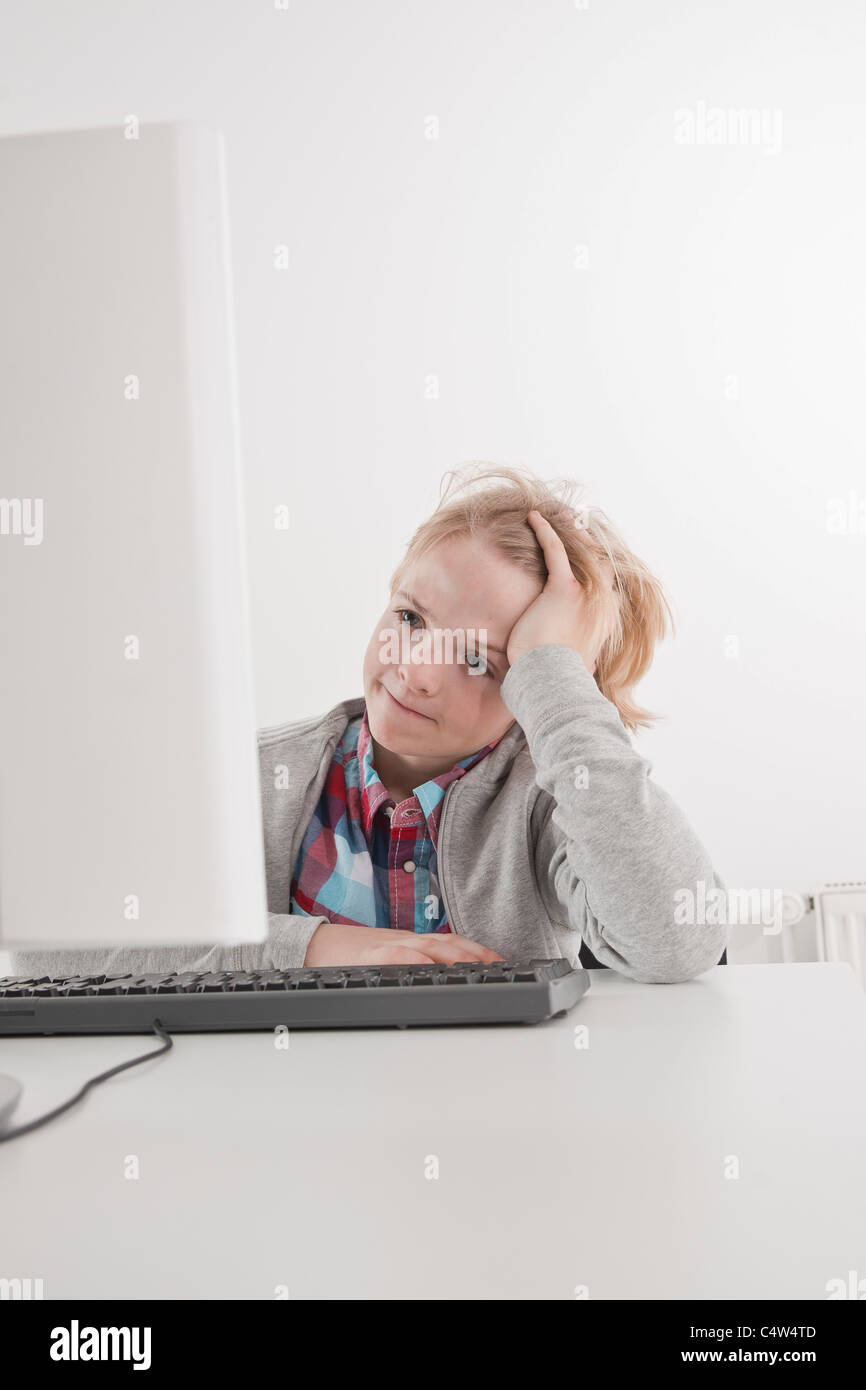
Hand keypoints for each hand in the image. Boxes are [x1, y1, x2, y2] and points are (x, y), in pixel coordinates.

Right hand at [304, 921, 504, 966]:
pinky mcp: (373, 957)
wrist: (316, 945)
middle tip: (500, 968)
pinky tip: (434, 970)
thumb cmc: (352, 955)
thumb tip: (441, 981)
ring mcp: (391, 947)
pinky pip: (400, 957)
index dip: (478, 950)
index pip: (452, 942)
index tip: (501, 962)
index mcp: (411, 942)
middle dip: (477, 955)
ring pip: (431, 947)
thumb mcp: (388, 957)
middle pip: (449, 943)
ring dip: (458, 957)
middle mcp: (406, 941)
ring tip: (479, 968)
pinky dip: (419, 962)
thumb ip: (413, 964)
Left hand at [506, 510, 613, 675]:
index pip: (608, 589)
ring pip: (582, 552)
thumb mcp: (582, 668)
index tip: (590, 561)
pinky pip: (556, 550)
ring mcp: (585, 593)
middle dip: (593, 546)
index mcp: (606, 621)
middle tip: (580, 529)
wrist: (552, 680)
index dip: (600, 574)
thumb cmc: (559, 677)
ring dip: (572, 533)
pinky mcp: (563, 587)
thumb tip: (587, 671)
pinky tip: (534, 517)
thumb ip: (586, 659)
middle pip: (603, 564)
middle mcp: (601, 603)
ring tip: (560, 517)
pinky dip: (545, 531)